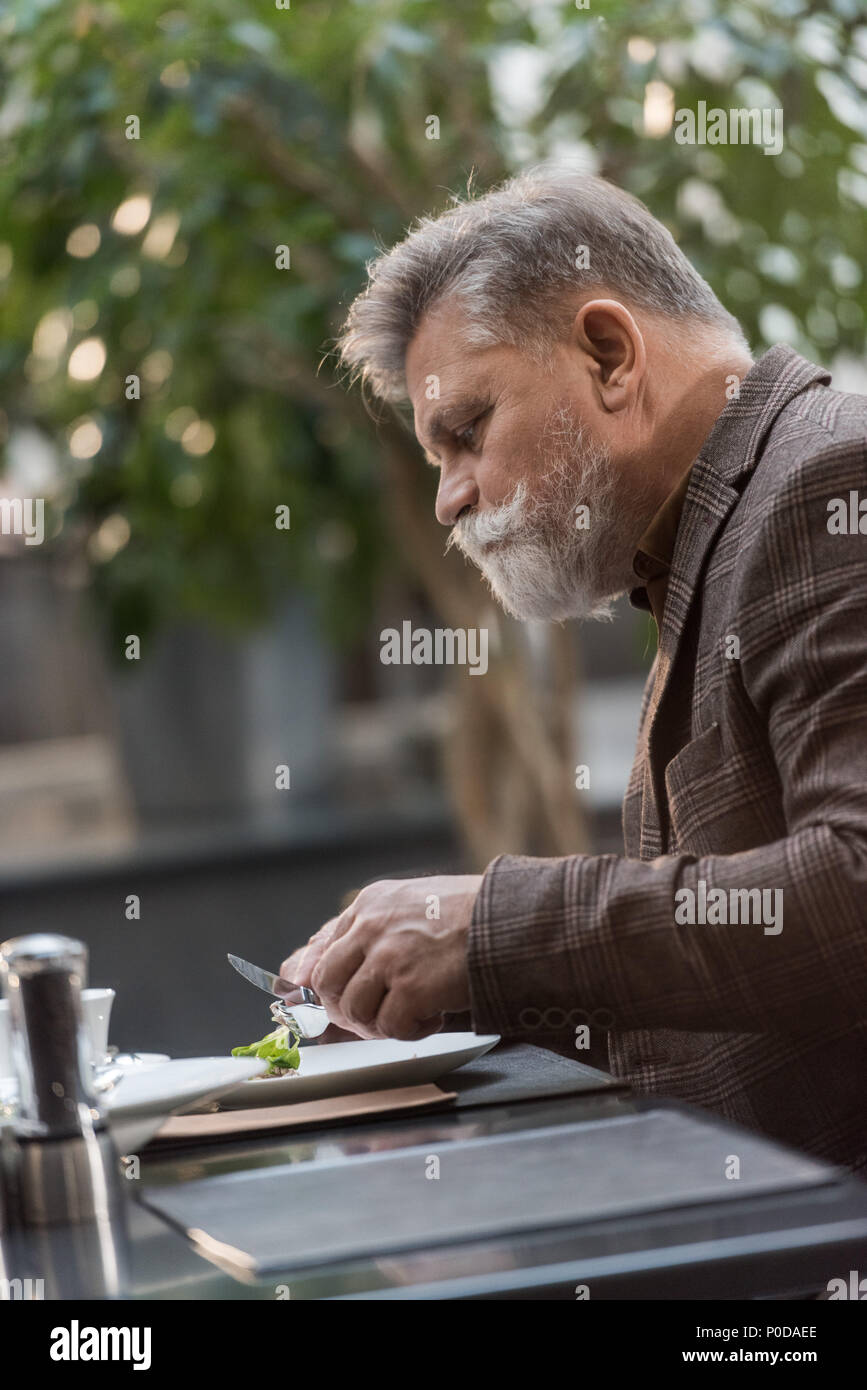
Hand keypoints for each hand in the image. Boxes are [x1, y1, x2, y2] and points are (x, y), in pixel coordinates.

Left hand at [281, 875, 481, 1040]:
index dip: (328, 985)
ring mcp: (388, 957)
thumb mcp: (411, 905)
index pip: (322, 952)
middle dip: (347, 1009)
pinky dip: (411, 1032)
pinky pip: (390, 1028)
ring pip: (354, 1011)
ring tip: (413, 1014)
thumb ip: (366, 932)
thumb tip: (305, 970)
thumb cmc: (470, 914)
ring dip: (381, 1023)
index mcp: (370, 904)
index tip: (339, 1003)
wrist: (510, 918)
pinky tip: (434, 1016)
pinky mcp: (410, 988)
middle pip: (327, 983)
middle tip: (377, 1016)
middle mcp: (371, 926)